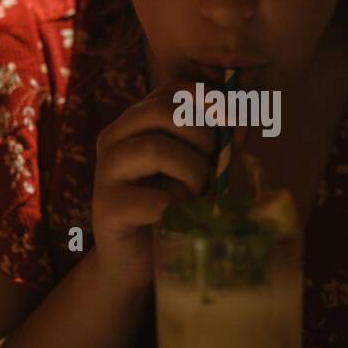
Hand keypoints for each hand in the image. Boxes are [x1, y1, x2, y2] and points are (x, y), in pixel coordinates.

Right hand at [91, 78, 217, 289]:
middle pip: (162, 112)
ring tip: (197, 193)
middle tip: (211, 168)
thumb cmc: (171, 204)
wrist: (138, 257)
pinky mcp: (106, 207)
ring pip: (153, 149)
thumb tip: (243, 126)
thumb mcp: (197, 166)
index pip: (173, 91)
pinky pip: (151, 200)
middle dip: (200, 137)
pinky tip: (181, 216)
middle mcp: (114, 137)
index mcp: (136, 120)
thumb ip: (217, 144)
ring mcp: (105, 171)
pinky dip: (177, 209)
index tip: (235, 122)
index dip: (209, 100)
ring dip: (190, 172)